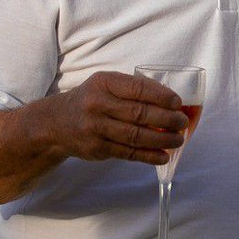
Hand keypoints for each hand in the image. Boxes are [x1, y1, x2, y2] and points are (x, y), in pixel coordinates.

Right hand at [42, 72, 188, 165]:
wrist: (56, 123)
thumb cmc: (90, 99)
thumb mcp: (106, 84)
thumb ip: (133, 88)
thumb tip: (170, 100)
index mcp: (104, 83)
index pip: (137, 88)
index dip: (161, 96)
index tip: (178, 103)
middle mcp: (97, 104)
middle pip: (139, 113)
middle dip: (166, 119)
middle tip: (182, 122)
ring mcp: (96, 128)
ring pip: (135, 136)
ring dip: (161, 139)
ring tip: (178, 140)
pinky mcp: (97, 149)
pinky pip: (128, 153)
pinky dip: (148, 156)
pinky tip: (163, 156)